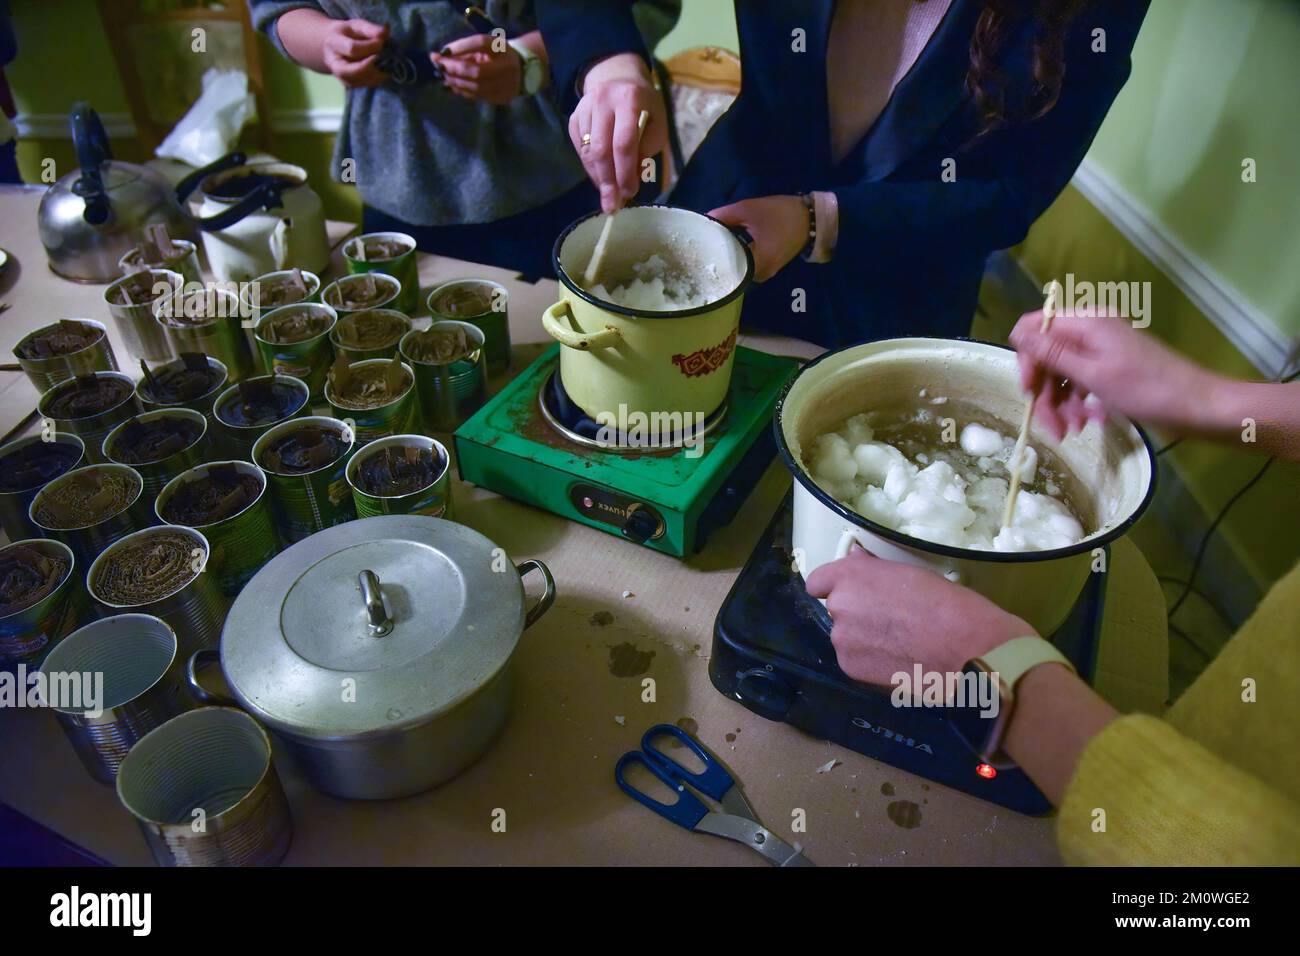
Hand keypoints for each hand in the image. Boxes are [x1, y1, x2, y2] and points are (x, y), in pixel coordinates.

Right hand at [321, 19, 388, 87]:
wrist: (333, 46)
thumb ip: (370, 29)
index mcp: (334, 43)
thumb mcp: (357, 26)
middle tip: (382, 57)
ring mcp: (340, 75)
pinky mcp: (348, 83)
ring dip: (375, 74)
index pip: (352, 48)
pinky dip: (376, 79)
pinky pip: (364, 84)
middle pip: (350, 71)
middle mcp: (333, 62)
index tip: (381, 43)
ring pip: (358, 81)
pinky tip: (383, 71)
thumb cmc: (348, 34)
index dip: (369, 47)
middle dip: (369, 66)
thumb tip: (386, 31)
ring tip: (386, 64)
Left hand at [433, 33, 522, 105]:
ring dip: (455, 82)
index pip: (481, 43)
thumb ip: (465, 49)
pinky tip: (454, 85)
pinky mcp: (501, 99)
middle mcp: (507, 68)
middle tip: (438, 66)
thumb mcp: (484, 46)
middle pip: (477, 71)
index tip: (442, 50)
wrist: (521, 71)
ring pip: (475, 87)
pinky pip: (477, 97)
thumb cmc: (497, 55)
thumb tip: (440, 56)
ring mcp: (506, 86)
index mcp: (503, 49)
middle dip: (454, 69)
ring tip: (444, 76)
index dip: (460, 47)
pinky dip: (462, 91)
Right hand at [569, 53, 667, 212]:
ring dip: (598, 178)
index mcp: (629, 100)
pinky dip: (590, 167)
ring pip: (587, 152)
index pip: (624, 143)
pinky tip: (600, 176)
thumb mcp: (656, 122)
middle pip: (601, 151)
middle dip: (608, 182)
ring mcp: (584, 109)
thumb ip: (647, 149)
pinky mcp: (573, 117)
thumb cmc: (644, 105)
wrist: (616, 77)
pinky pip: (579, 149)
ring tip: (608, 195)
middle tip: (612, 205)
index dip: (626, 172)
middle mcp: (603, 102)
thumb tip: (632, 179)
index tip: (629, 193)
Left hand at [708, 196, 808, 281]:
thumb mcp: (749, 209)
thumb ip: (725, 216)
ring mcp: (767, 273)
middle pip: (732, 270)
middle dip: (718, 258)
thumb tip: (705, 219)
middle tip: (703, 245)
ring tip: (715, 245)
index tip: (699, 248)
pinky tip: (731, 246)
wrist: (812, 218)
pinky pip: (749, 266)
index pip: (725, 267)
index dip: (711, 257)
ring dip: (729, 258)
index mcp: (757, 263)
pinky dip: (740, 257)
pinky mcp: (770, 268)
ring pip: (740, 269)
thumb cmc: (781, 214)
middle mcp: (761, 275)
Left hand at [805, 549, 1030, 685]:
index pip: (817, 582)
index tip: (851, 592)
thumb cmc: (946, 602)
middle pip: (838, 611)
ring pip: (847, 638)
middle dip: (858, 615)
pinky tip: (900, 662)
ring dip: (865, 640)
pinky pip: (856, 661)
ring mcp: (842, 640)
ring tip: (901, 645)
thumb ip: (872, 572)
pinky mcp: (852, 669)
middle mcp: (839, 606)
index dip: (832, 587)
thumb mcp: (907, 573)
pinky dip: (872, 662)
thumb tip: (855, 562)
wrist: (966, 646)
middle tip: (891, 621)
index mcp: (850, 576)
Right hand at [1010, 311, 1227, 440]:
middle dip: (1045, 392)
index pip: (1034, 328)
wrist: (1198, 407)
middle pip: (1047, 356)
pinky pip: (1081, 383)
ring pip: (1062, 375)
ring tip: (1072, 432)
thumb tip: (1018, 334)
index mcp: (1086, 322)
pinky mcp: (1110, 369)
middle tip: (1051, 426)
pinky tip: (1090, 422)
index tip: (1030, 392)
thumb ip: (1053, 354)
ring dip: (1061, 404)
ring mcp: (1101, 350)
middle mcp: (1090, 330)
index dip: (1026, 359)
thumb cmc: (1147, 389)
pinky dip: (1079, 404)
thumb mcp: (1093, 374)